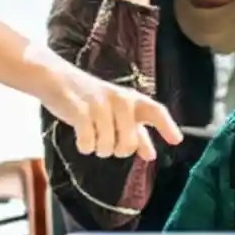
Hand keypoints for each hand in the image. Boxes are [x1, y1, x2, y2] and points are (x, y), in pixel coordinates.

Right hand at [43, 62, 182, 161]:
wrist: (57, 79)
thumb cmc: (91, 99)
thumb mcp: (117, 112)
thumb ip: (136, 132)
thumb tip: (152, 155)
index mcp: (132, 99)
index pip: (156, 111)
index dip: (167, 126)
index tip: (177, 141)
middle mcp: (120, 100)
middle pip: (129, 143)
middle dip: (118, 150)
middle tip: (108, 142)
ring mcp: (100, 105)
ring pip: (108, 147)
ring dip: (98, 149)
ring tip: (92, 136)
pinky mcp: (80, 111)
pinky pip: (88, 143)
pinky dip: (85, 147)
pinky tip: (82, 139)